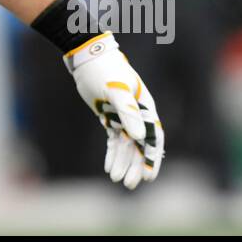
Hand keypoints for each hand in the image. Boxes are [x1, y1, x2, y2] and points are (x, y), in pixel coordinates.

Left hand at [65, 32, 163, 189]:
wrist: (87, 57)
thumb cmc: (104, 69)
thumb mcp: (115, 90)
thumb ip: (127, 112)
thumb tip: (140, 137)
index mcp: (144, 107)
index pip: (153, 137)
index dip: (151, 157)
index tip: (148, 176)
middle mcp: (137, 114)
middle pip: (139, 145)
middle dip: (135, 165)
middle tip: (129, 184)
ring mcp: (123, 117)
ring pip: (126, 145)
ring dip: (123, 162)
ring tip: (116, 179)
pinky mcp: (110, 117)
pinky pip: (114, 140)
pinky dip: (112, 154)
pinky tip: (109, 168)